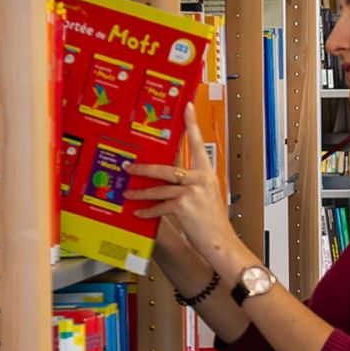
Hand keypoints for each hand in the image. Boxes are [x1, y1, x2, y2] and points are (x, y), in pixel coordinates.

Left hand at [126, 103, 239, 262]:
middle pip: (166, 168)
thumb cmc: (213, 224)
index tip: (187, 107)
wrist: (221, 243)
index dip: (192, 124)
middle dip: (143, 168)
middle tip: (129, 166)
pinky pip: (160, 206)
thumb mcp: (205, 198)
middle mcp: (200, 179)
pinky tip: (140, 213)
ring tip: (128, 193)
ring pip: (159, 188)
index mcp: (207, 174)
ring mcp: (192, 192)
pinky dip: (148, 211)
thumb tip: (166, 182)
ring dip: (140, 192)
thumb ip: (190, 186)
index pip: (198, 144)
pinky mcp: (184, 206)